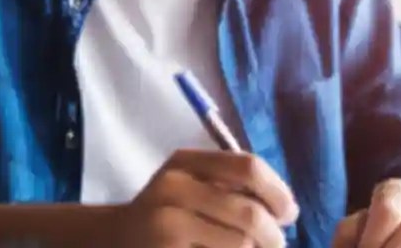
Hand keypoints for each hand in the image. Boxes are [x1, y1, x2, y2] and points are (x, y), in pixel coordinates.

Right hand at [110, 149, 298, 247]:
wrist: (112, 241)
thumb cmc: (165, 214)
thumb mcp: (191, 186)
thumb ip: (231, 186)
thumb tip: (287, 209)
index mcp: (185, 161)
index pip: (248, 167)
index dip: (278, 191)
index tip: (289, 213)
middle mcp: (173, 187)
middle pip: (249, 212)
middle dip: (274, 234)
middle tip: (278, 245)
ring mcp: (166, 224)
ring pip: (241, 243)